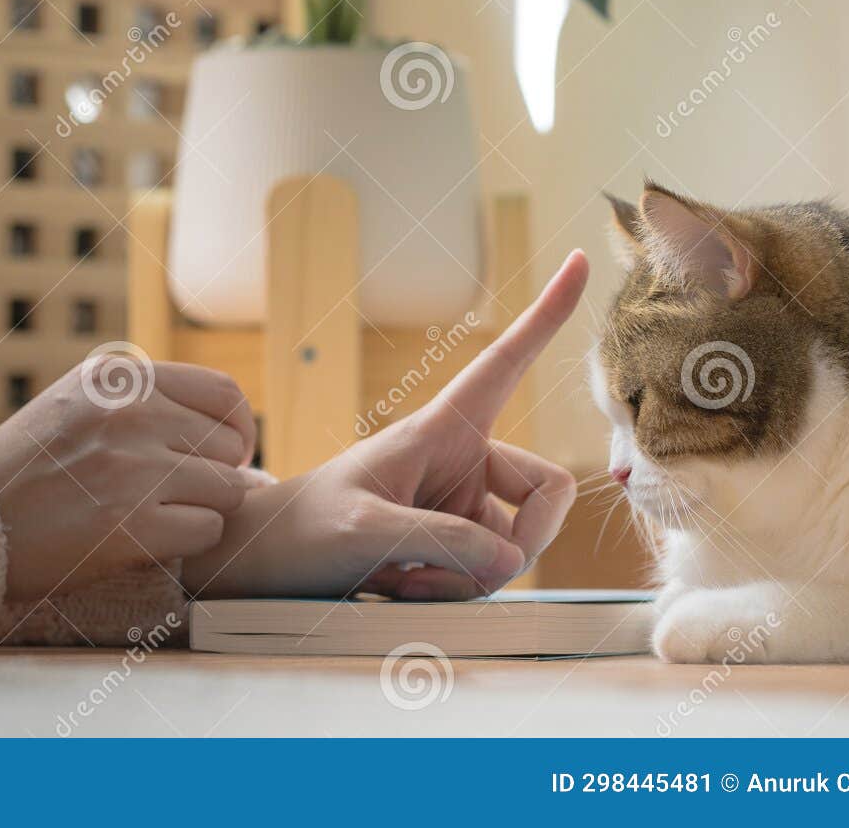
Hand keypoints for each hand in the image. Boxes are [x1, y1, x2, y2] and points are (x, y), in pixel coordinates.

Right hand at [0, 359, 271, 600]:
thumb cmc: (28, 468)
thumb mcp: (80, 402)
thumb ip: (150, 405)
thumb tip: (243, 445)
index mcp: (121, 377)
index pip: (223, 392)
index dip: (237, 428)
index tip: (227, 454)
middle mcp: (132, 414)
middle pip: (228, 445)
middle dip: (217, 474)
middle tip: (183, 495)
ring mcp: (133, 469)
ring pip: (228, 488)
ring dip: (205, 508)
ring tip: (162, 515)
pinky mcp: (131, 526)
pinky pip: (208, 529)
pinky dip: (190, 539)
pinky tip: (152, 539)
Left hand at [180, 250, 588, 600]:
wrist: (268, 565)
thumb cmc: (304, 531)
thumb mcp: (363, 533)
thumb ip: (442, 545)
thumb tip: (514, 561)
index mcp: (440, 428)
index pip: (504, 363)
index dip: (546, 315)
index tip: (579, 258)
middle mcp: (462, 459)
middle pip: (547, 493)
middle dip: (522, 545)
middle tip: (474, 576)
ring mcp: (463, 503)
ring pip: (518, 548)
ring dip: (469, 577)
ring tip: (404, 577)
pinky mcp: (457, 543)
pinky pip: (492, 573)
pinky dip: (456, 589)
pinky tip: (405, 585)